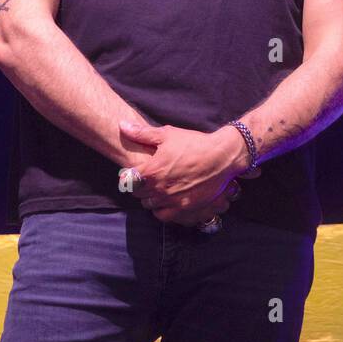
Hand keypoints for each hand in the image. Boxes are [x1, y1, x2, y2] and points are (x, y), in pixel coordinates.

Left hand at [118, 121, 246, 222]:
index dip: (129, 176)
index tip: (133, 172)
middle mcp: (159, 189)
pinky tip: (165, 201)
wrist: (221, 157)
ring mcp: (171, 201)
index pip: (128, 180)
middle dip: (139, 186)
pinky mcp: (184, 209)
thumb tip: (121, 125)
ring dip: (150, 198)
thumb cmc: (193, 144)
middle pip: (138, 194)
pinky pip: (164, 216)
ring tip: (156, 190)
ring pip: (150, 205)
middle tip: (145, 180)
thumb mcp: (167, 134)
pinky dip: (161, 210)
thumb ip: (141, 133)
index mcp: (151, 171)